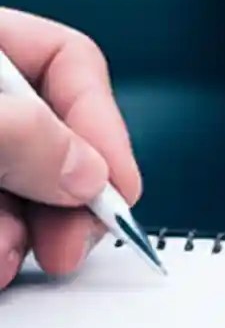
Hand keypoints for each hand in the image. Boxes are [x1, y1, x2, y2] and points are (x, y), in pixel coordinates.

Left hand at [0, 9, 140, 288]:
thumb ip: (19, 134)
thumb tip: (82, 172)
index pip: (69, 63)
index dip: (101, 127)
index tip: (111, 190)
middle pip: (48, 137)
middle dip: (62, 198)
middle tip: (68, 246)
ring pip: (14, 186)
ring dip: (21, 233)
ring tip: (4, 264)